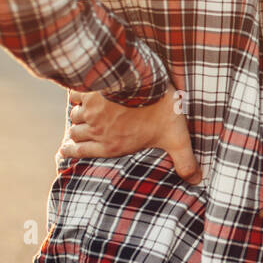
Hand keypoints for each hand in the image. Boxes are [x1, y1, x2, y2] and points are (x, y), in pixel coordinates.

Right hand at [58, 85, 202, 184]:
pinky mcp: (89, 90)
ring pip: (74, 116)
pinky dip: (77, 95)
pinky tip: (82, 93)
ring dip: (78, 115)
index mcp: (112, 145)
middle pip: (76, 134)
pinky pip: (75, 95)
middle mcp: (96, 130)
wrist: (143, 81)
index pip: (83, 153)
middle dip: (76, 133)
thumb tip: (197, 181)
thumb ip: (185, 162)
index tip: (65, 151)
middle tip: (77, 132)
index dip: (72, 153)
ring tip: (82, 112)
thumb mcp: (177, 139)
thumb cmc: (160, 111)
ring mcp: (90, 110)